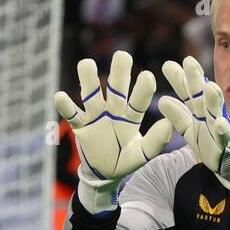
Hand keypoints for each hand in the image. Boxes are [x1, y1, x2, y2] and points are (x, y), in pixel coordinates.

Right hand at [54, 51, 172, 214]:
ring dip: (88, 78)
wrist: (104, 173)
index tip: (149, 76)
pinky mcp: (80, 125)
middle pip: (116, 87)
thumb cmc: (126, 161)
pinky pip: (71, 113)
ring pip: (91, 93)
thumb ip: (155, 142)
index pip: (138, 101)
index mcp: (131, 116)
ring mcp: (95, 115)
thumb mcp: (142, 155)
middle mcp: (113, 110)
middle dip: (119, 72)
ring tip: (87, 65)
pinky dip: (64, 105)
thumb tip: (169, 124)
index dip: (143, 90)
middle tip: (123, 56)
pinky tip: (60, 97)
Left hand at [158, 55, 229, 214]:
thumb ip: (178, 117)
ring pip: (216, 112)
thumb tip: (162, 100)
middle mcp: (211, 117)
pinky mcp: (228, 145)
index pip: (189, 94)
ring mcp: (220, 130)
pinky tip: (221, 123)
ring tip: (209, 87)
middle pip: (202, 96)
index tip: (168, 65)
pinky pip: (225, 138)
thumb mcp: (190, 132)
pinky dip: (224, 130)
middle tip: (189, 62)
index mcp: (200, 113)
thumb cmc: (212, 147)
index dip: (180, 81)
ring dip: (214, 100)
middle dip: (196, 80)